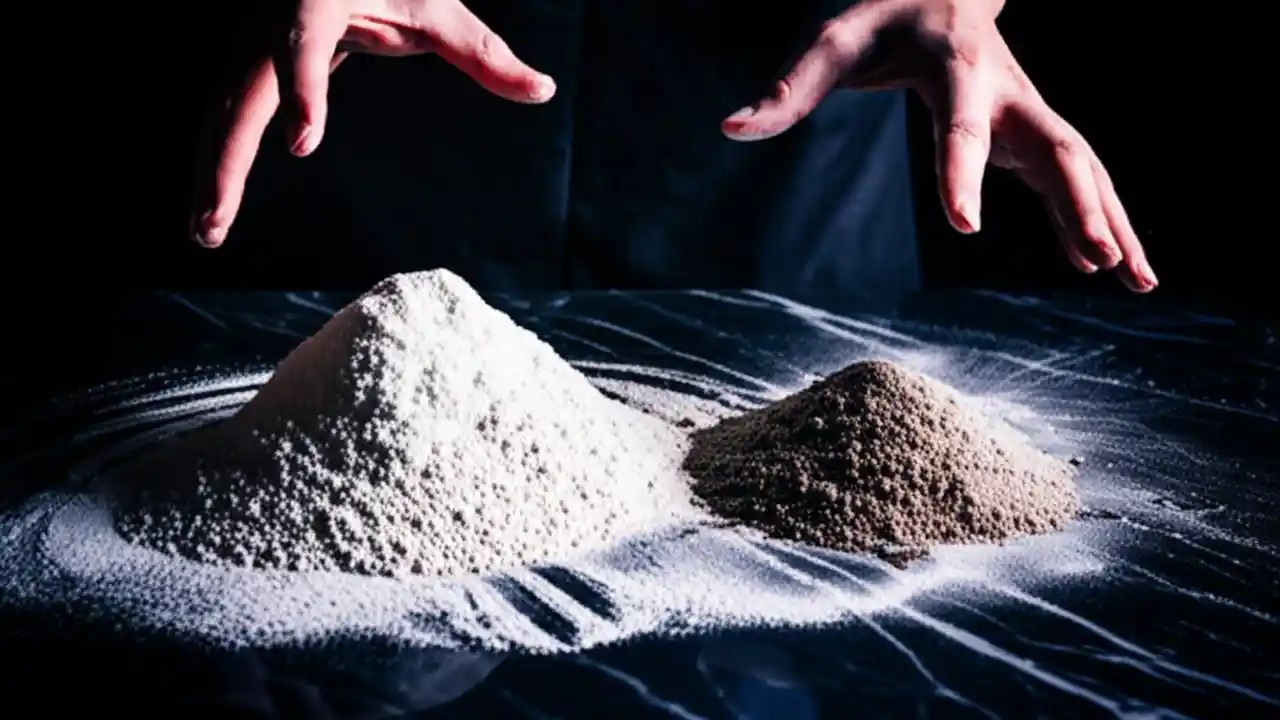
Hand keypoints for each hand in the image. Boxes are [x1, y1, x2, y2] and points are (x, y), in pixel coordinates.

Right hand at [192, 0, 555, 248]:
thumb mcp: (438, 8)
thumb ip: (484, 53)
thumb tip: (544, 90)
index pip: (300, 44)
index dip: (302, 92)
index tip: (303, 145)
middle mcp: (270, 22)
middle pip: (240, 95)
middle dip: (224, 161)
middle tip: (213, 226)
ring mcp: (252, 44)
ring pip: (222, 111)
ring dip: (211, 172)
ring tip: (205, 233)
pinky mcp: (249, 63)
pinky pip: (227, 114)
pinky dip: (216, 159)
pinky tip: (212, 208)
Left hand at [722, 0, 1156, 292]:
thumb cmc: (888, 14)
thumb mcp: (837, 40)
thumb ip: (788, 89)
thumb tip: (730, 129)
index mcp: (955, 68)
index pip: (958, 127)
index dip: (962, 174)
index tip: (963, 228)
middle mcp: (1006, 91)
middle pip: (1057, 147)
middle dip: (1082, 203)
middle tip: (1101, 258)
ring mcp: (1029, 109)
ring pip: (1084, 167)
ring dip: (1115, 221)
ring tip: (1140, 282)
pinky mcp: (1033, 128)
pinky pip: (1077, 175)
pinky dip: (1099, 218)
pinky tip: (1110, 267)